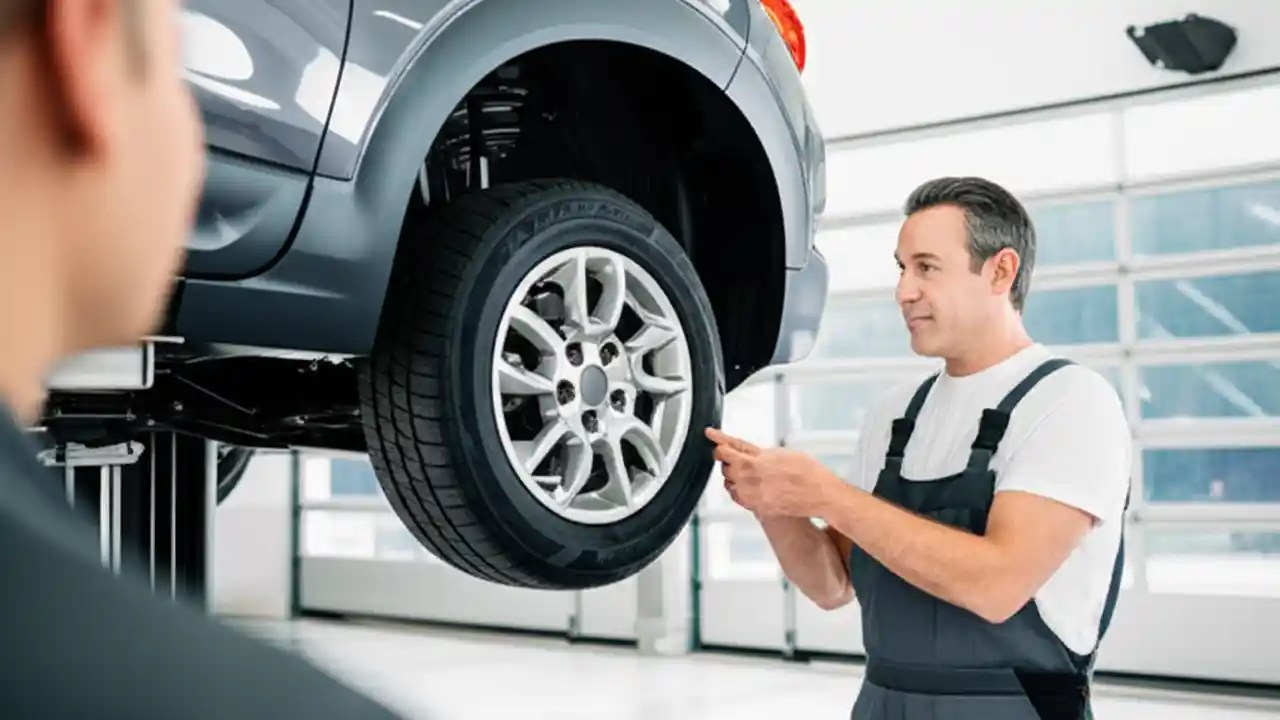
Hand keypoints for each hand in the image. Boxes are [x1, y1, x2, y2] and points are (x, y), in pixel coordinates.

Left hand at [705, 427, 838, 517]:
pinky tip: (747, 485)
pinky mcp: (758, 507)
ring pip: (730, 483)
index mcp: (755, 463)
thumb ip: (758, 453)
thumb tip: (744, 451)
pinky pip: (739, 497)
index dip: (718, 440)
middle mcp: (751, 481)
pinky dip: (738, 489)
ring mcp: (753, 496)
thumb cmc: (807, 471)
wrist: (820, 493)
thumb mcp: (781, 453)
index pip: (728, 450)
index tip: (710, 434)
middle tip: (737, 455)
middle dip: (729, 459)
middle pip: (726, 467)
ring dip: (733, 475)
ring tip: (747, 470)